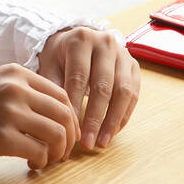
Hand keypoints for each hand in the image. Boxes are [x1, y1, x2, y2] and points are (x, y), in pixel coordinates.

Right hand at [0, 63, 80, 169]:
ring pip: (57, 134)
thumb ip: (26, 92)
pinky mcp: (3, 137)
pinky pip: (39, 151)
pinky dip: (42, 161)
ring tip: (48, 159)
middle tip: (63, 152)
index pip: (61, 95)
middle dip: (69, 138)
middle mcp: (16, 89)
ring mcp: (10, 112)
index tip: (68, 133)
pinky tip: (32, 163)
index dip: (71, 118)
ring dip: (58, 152)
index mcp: (17, 74)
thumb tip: (61, 114)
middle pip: (64, 114)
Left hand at [35, 23, 138, 151]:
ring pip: (123, 91)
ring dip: (113, 121)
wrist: (78, 40)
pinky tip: (113, 132)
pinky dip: (123, 115)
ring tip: (102, 142)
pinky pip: (133, 94)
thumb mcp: (49, 66)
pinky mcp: (133, 65)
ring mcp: (122, 53)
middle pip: (103, 86)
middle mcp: (105, 43)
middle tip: (88, 143)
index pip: (79, 78)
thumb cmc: (60, 57)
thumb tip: (57, 123)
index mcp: (80, 39)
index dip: (76, 107)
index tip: (71, 131)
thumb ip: (52, 90)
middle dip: (95, 119)